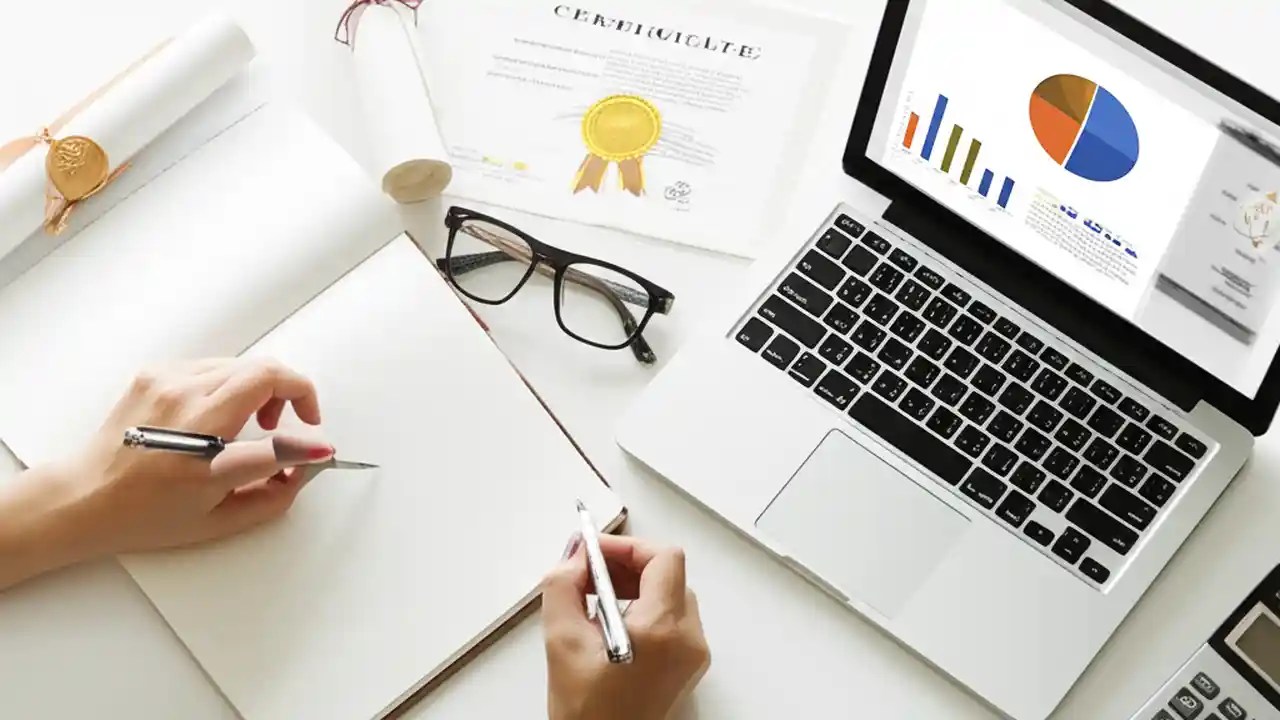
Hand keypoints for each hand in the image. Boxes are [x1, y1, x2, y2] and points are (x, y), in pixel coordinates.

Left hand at [0, 358, 333, 588]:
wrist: (82, 497)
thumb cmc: (143, 515)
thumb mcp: (217, 520)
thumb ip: (272, 495)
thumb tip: (305, 467)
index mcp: (201, 455)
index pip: (275, 438)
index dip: (307, 441)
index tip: (319, 448)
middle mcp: (185, 409)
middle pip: (265, 372)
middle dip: (292, 395)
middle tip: (287, 424)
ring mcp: (168, 383)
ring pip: (242, 364)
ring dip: (261, 388)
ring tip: (250, 422)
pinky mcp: (157, 373)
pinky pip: (214, 365)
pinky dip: (230, 384)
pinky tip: (218, 414)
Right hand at [541, 535, 710, 719]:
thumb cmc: (589, 717)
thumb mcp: (561, 643)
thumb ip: (563, 586)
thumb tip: (573, 557)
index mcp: (662, 631)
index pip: (662, 558)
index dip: (626, 546)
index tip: (594, 551)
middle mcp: (688, 641)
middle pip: (668, 574)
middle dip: (626, 565)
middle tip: (589, 572)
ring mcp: (693, 655)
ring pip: (670, 594)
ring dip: (634, 587)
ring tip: (595, 601)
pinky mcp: (688, 666)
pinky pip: (672, 620)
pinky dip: (644, 610)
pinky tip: (611, 623)